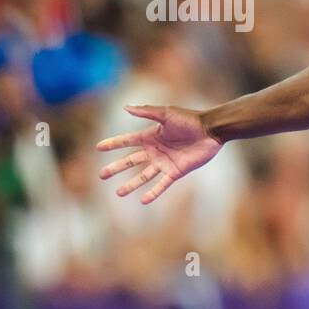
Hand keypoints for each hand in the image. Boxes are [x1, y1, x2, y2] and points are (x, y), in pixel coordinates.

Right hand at [97, 104, 221, 203]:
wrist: (211, 130)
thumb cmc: (190, 120)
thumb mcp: (166, 114)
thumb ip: (146, 112)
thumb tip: (125, 108)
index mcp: (150, 136)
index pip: (127, 141)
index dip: (113, 144)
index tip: (98, 147)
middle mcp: (155, 150)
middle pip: (131, 161)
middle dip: (116, 168)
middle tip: (101, 175)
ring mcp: (165, 162)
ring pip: (143, 176)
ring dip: (131, 184)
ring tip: (118, 193)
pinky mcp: (176, 171)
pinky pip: (162, 184)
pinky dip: (153, 192)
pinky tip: (143, 200)